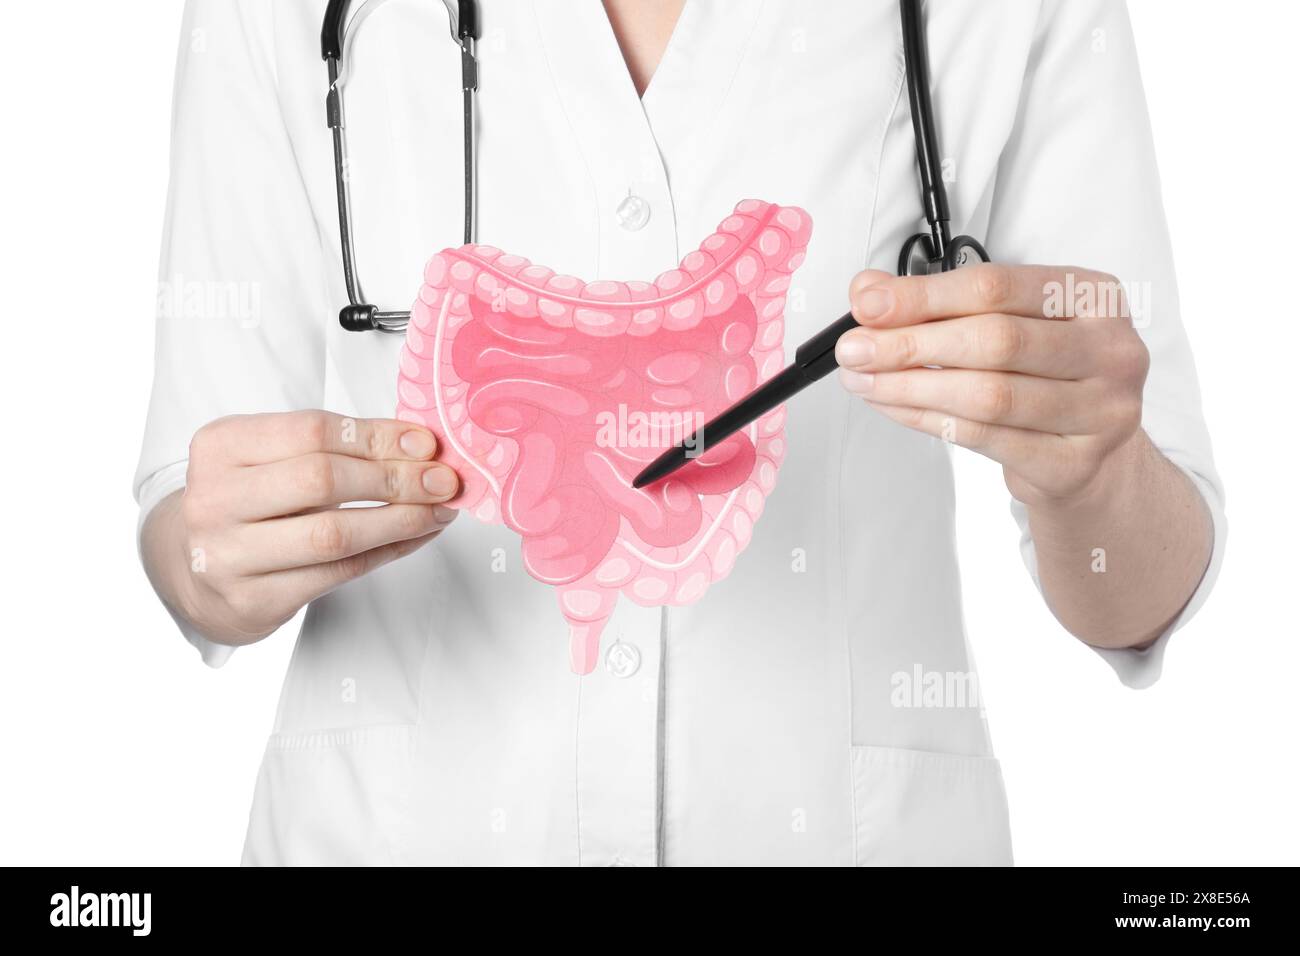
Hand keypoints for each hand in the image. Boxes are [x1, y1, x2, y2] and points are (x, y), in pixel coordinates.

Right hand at [142, 411, 459, 643]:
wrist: (190, 568)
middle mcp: (214, 499)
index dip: (377, 436)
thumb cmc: (250, 501)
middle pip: (322, 481)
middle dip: (395, 478)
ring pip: (333, 535)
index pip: (311, 432)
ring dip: (401, 520)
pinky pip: (338, 574)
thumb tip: (421, 445)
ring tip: (440, 510)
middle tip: (444, 480)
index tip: (426, 442)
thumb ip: (337, 446)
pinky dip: (388, 552)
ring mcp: (227, 555)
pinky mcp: (252, 600)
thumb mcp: (273, 458)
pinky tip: (416, 537)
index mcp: (219, 447)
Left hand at [835, 264, 1149, 506]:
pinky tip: (892, 406)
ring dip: (911, 387)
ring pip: (988, 396)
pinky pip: (984, 438)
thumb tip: (869, 292)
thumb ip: (938, 301)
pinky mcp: (1074, 462)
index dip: (925, 295)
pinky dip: (926, 420)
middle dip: (911, 344)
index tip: (868, 304)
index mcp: (1094, 296)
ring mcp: (1101, 410)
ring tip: (863, 380)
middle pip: (995, 341)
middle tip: (854, 350)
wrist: (1090, 455)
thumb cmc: (1043, 375)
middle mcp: (1110, 349)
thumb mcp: (1003, 322)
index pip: (997, 287)